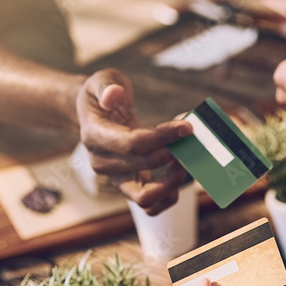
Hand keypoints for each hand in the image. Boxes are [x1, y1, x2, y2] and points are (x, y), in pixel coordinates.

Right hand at [76, 69, 192, 213]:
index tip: (187, 128)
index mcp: (94, 136)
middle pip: (143, 165)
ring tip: (185, 161)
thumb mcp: (102, 79)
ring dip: (170, 183)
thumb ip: (108, 85)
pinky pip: (150, 206)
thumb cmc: (102, 96)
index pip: (133, 143)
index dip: (163, 137)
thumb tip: (114, 95)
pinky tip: (178, 175)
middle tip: (191, 139)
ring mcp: (115, 179)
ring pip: (145, 197)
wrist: (95, 115)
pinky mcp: (128, 187)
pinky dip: (167, 196)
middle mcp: (102, 162)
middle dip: (172, 153)